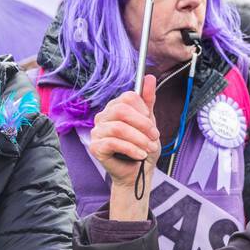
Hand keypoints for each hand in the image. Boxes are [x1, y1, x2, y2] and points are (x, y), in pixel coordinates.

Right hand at [90, 74, 160, 189]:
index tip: (152, 122)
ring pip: (119, 128)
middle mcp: (103, 116)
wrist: (138, 172)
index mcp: (115, 107)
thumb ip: (148, 101)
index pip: (127, 97)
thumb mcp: (149, 122)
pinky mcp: (95, 147)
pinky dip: (131, 149)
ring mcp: (97, 131)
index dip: (143, 110)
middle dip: (142, 124)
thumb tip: (149, 77)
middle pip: (121, 111)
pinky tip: (140, 155)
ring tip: (149, 148)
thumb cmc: (143, 146)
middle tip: (154, 136)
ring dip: (139, 139)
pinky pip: (113, 143)